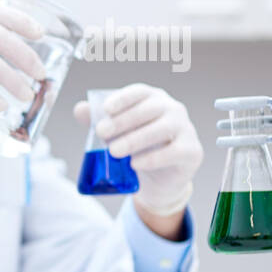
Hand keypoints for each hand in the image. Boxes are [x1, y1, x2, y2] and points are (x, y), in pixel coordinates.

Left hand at [73, 83, 203, 217]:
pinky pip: (174, 152)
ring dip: (136, 139)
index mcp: (153, 99)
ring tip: (114, 151)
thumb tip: (79, 109)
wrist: (158, 179)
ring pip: (162, 129)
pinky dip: (153, 158)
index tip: (106, 109)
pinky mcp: (191, 151)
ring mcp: (185, 129)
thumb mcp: (116, 134)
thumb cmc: (137, 148)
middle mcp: (172, 109)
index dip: (123, 98)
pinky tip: (135, 163)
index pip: (140, 92)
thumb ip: (98, 120)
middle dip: (124, 120)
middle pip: (150, 109)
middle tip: (102, 133)